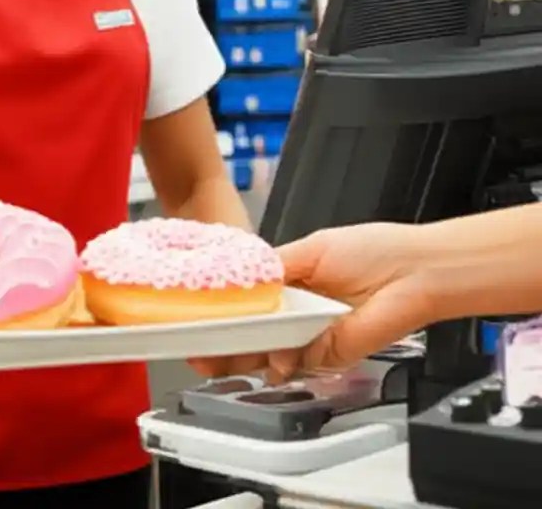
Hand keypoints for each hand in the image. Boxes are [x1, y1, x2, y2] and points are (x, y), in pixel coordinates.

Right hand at [189, 223, 437, 381]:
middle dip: (219, 339)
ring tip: (216, 352)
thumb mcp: (313, 248)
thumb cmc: (378, 252)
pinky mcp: (326, 355)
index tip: (193, 314)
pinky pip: (292, 362)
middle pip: (248, 331)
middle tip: (194, 344)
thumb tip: (236, 277)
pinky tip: (266, 353)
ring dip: (240, 353)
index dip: (219, 309)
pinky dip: (275, 360)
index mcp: (291, 282)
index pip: (246, 301)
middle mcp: (297, 312)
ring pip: (264, 351)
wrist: (419, 274)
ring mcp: (309, 336)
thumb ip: (273, 266)